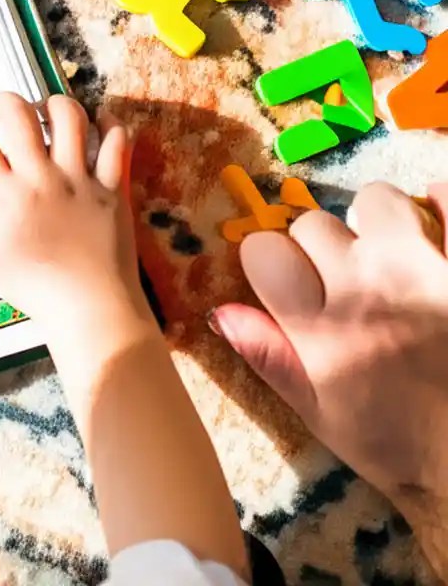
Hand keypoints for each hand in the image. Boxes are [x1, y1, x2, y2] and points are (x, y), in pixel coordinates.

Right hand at [0, 93, 147, 328]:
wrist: (89, 308)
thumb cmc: (30, 285)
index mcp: (0, 194)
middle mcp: (39, 176)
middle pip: (17, 112)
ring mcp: (80, 177)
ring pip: (68, 115)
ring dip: (50, 104)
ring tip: (42, 113)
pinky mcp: (113, 186)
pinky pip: (117, 141)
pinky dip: (108, 124)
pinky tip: (96, 124)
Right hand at [212, 183, 447, 570]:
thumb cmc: (397, 444)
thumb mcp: (319, 414)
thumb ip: (269, 358)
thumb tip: (219, 312)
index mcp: (320, 327)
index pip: (264, 251)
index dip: (270, 264)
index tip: (286, 283)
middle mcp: (365, 288)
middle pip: (313, 224)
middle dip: (319, 246)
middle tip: (341, 279)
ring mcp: (424, 270)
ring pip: (375, 201)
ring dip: (377, 220)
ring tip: (392, 253)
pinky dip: (440, 203)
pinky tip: (435, 221)